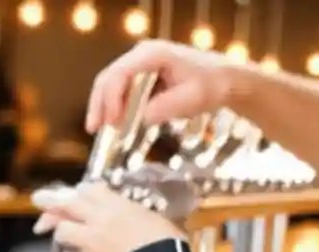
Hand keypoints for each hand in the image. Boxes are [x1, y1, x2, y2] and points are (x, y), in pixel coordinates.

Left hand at [38, 183, 186, 251]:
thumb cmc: (167, 243)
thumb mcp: (152, 217)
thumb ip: (133, 213)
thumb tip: (135, 217)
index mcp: (116, 205)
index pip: (87, 189)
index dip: (79, 192)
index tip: (74, 195)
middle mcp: (99, 220)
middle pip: (66, 204)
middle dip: (49, 201)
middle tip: (38, 199)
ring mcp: (91, 242)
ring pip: (62, 232)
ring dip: (62, 235)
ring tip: (65, 239)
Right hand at [87, 40, 236, 132]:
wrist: (224, 79)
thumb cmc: (211, 86)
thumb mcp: (193, 99)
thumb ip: (168, 107)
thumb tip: (143, 117)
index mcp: (154, 54)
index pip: (121, 73)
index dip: (112, 98)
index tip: (112, 121)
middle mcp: (142, 54)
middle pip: (109, 76)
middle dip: (100, 104)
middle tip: (94, 129)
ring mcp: (140, 63)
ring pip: (111, 82)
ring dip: (104, 106)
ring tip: (101, 129)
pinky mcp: (141, 74)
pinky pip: (121, 89)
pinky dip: (115, 106)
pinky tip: (115, 123)